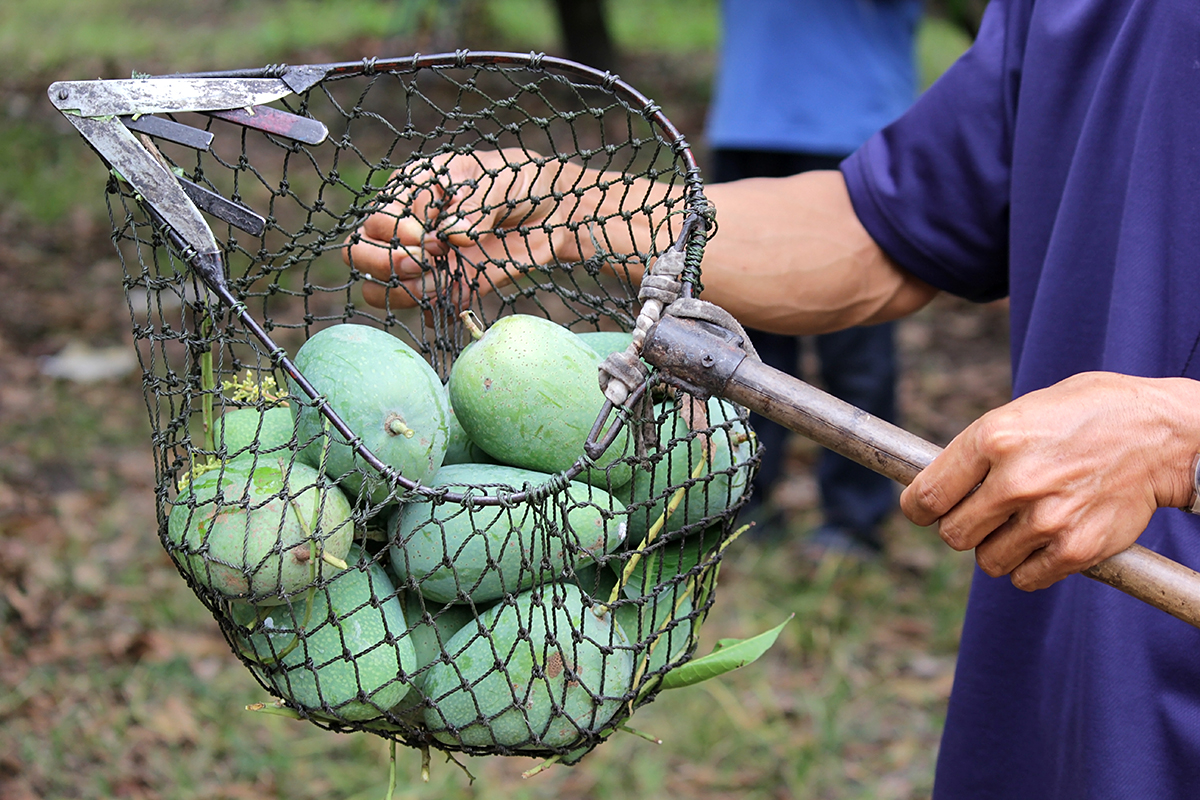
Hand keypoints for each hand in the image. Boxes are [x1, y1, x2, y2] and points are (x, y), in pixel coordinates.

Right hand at [343, 149, 573, 309]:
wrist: (558, 213)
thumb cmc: (525, 183)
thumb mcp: (499, 180)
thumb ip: (474, 204)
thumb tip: (451, 234)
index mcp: (413, 190)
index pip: (376, 220)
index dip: (396, 234)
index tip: (433, 236)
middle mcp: (410, 226)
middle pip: (359, 253)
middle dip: (386, 262)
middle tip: (426, 261)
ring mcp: (425, 261)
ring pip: (379, 287)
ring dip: (404, 288)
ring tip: (440, 274)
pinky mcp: (448, 287)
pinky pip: (419, 309)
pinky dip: (430, 307)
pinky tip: (455, 289)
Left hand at [900, 372, 1199, 589]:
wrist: (1163, 433)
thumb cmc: (1087, 415)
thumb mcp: (1021, 411)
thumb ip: (978, 448)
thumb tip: (933, 482)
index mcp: (993, 438)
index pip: (926, 497)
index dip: (918, 510)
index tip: (924, 512)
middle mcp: (1015, 480)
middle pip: (952, 534)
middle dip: (962, 527)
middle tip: (983, 514)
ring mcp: (1047, 518)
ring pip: (988, 560)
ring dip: (997, 548)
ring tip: (1022, 521)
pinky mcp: (1077, 548)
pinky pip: (1025, 578)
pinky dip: (1029, 566)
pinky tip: (1044, 540)